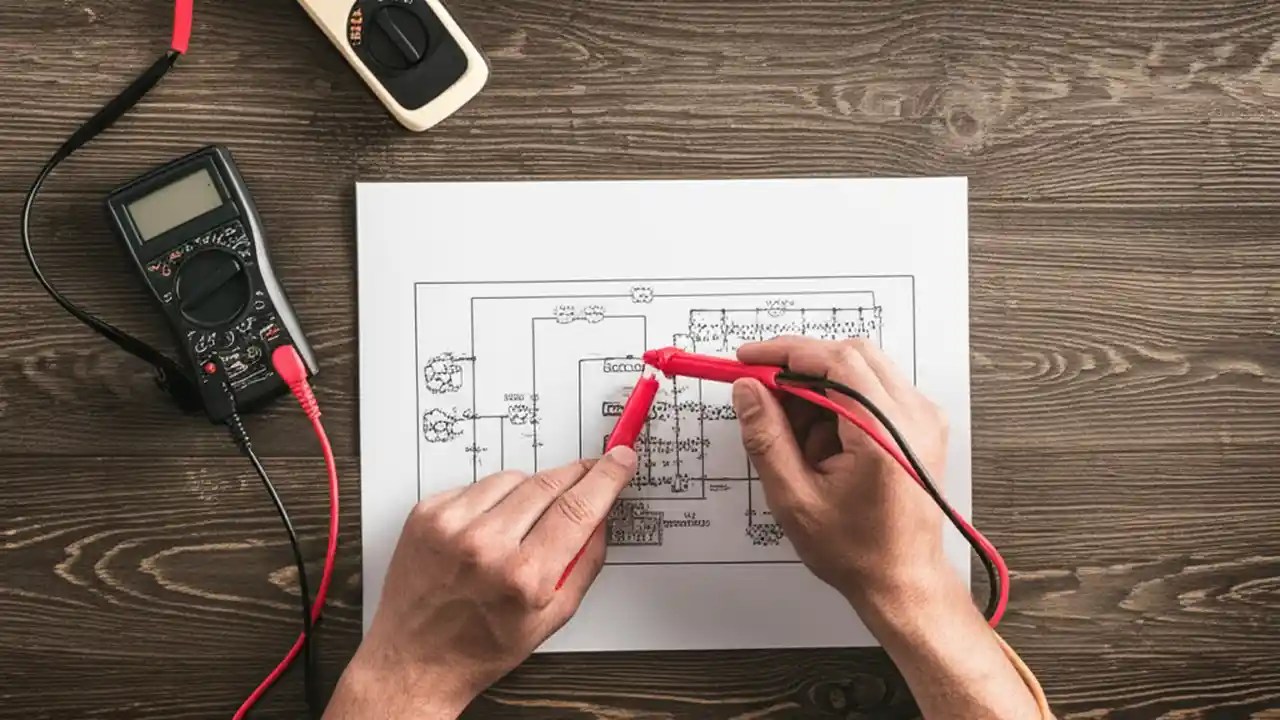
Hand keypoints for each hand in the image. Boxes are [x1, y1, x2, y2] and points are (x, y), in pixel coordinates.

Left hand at [325, 448, 637, 718]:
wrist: (416, 658)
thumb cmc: (481, 645)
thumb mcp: (552, 616)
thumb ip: (585, 562)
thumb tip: (602, 516)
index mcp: (523, 577)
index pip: (578, 508)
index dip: (606, 477)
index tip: (619, 458)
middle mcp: (485, 546)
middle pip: (549, 484)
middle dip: (575, 476)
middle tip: (586, 475)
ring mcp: (451, 526)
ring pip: (514, 478)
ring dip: (530, 491)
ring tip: (521, 526)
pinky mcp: (427, 514)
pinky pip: (477, 485)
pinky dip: (492, 499)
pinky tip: (487, 528)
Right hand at [729, 336, 951, 612]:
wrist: (903, 581)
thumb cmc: (859, 551)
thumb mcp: (795, 498)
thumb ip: (767, 438)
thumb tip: (748, 392)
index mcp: (884, 434)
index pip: (835, 361)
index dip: (785, 352)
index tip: (750, 359)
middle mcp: (913, 417)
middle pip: (850, 355)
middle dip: (800, 367)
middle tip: (763, 391)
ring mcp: (922, 418)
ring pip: (861, 370)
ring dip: (819, 388)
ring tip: (797, 436)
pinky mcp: (920, 425)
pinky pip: (874, 391)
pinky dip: (840, 403)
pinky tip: (822, 444)